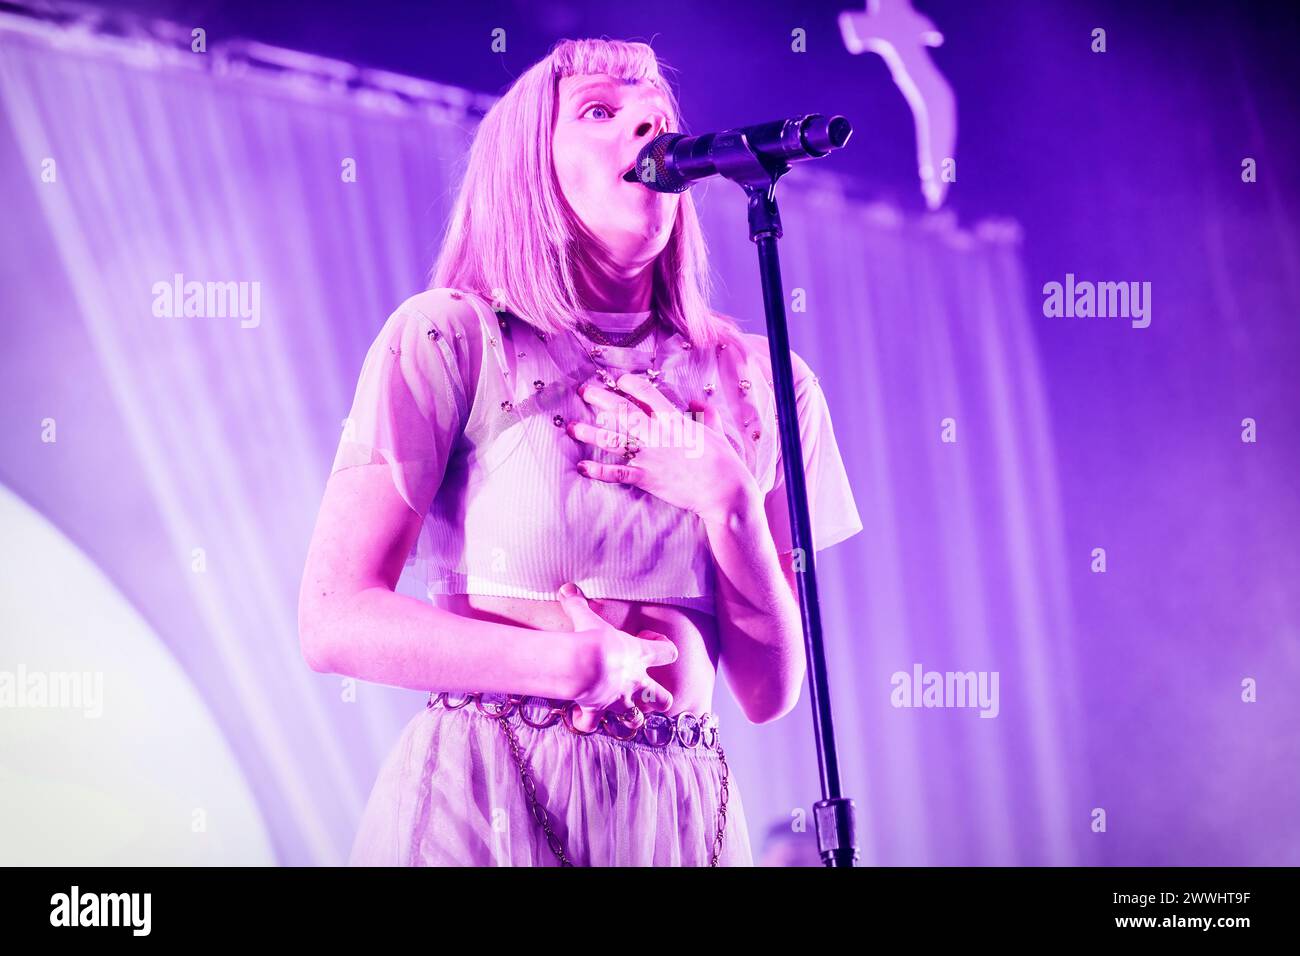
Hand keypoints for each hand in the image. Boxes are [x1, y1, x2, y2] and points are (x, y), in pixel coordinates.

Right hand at [556, 582, 676, 731]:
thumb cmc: (593, 639)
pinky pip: (591, 724)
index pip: (669, 652)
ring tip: (618, 711)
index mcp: (640, 655)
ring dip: (629, 717)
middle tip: (649, 692)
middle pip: (663, 699)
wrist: (584, 665)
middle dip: (660, 699)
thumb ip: (578, 603)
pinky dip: (585, 722)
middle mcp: (635, 682)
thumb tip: (567, 588)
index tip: (648, 640)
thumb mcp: (587, 617)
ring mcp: (618, 700)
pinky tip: (579, 716)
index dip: (664, 647)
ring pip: (635, 720)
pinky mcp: (598, 712)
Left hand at [568, 371, 760, 525]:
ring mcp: (650, 456)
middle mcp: (657, 434)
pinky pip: (617, 473)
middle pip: (622, 411)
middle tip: (583, 390)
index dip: (629, 383)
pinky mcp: (647, 478)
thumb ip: (705, 412)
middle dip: (600, 398)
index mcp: (674, 420)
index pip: (646, 393)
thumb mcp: (716, 430)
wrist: (724, 491)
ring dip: (590, 432)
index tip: (618, 380)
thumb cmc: (724, 461)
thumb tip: (696, 400)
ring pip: (614, 440)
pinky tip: (582, 467)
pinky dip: (598, 471)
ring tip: (571, 426)